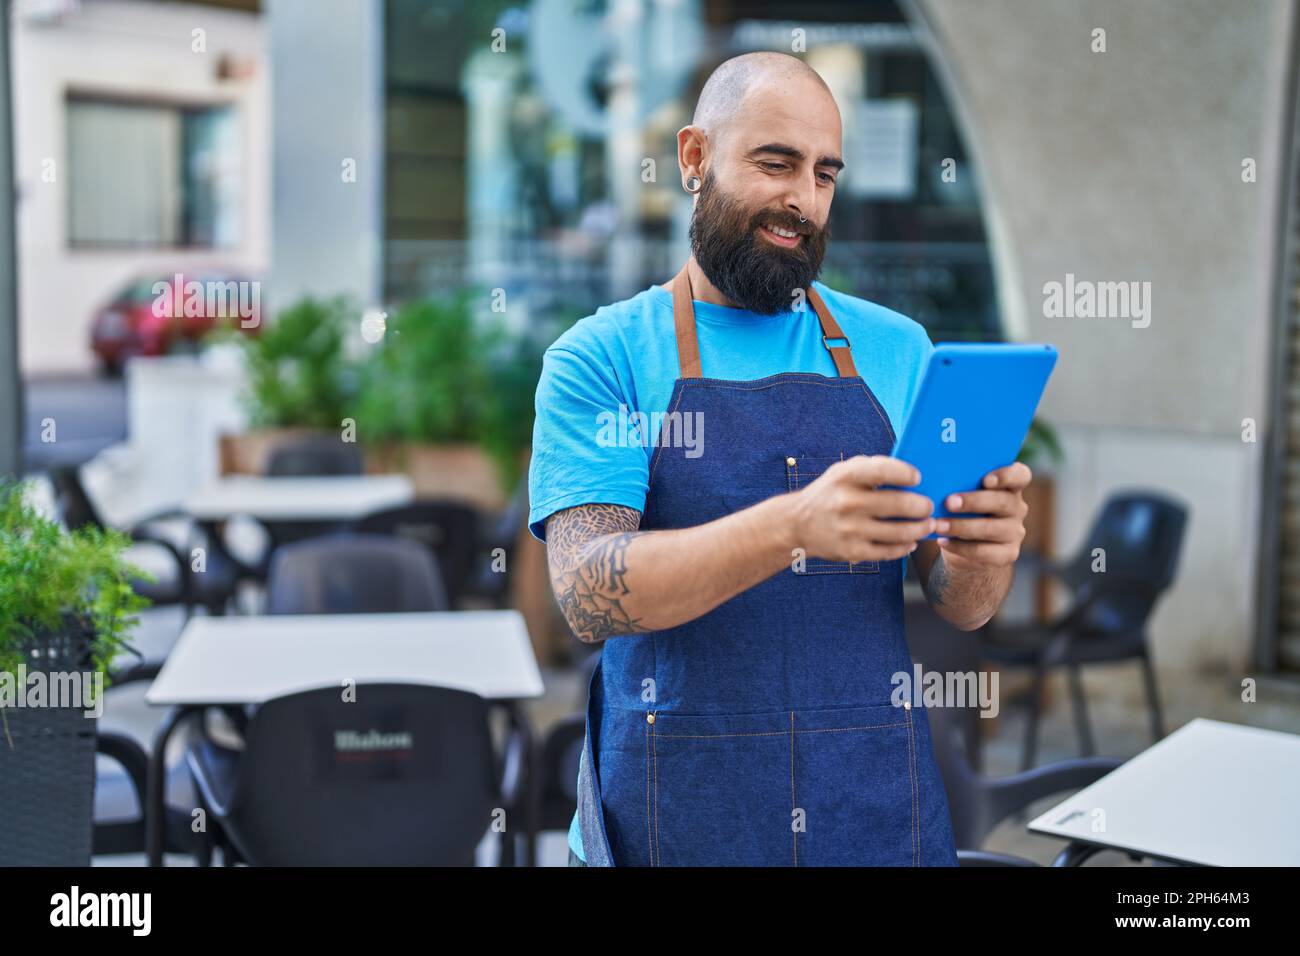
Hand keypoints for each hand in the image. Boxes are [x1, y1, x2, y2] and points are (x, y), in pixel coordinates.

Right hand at [789, 455, 934, 563]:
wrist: (797, 524)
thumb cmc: (829, 493)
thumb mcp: (842, 471)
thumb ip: (873, 467)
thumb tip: (911, 473)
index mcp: (845, 477)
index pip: (884, 471)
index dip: (907, 474)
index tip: (917, 478)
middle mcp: (847, 503)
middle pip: (899, 504)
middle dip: (922, 506)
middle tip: (929, 507)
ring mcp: (850, 530)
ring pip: (900, 532)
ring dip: (921, 528)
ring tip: (928, 524)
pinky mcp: (853, 552)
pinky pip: (889, 551)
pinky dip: (905, 546)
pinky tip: (911, 541)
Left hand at [933, 462, 1030, 570]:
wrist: (964, 547)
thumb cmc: (961, 511)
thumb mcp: (962, 496)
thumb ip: (959, 486)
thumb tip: (941, 482)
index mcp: (1009, 486)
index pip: (1020, 476)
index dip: (1006, 476)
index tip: (986, 480)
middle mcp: (1017, 508)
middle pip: (1002, 502)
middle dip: (974, 502)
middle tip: (949, 503)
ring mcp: (1015, 532)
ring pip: (991, 529)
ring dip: (962, 527)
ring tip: (939, 526)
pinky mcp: (1008, 554)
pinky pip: (984, 551)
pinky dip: (961, 547)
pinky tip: (944, 541)